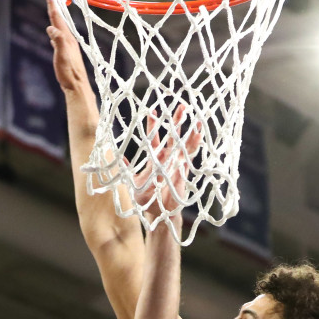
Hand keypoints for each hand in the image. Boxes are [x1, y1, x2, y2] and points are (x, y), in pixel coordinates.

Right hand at [46, 0, 95, 112]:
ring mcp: (69, 47)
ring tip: (52, 12)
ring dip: (56, 19)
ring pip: (61, 29)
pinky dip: (56, 31)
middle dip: (55, 9)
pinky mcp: (68, 54)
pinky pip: (60, 37)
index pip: (58, 19)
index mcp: (67, 39)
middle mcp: (69, 41)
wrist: (77, 87)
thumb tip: (51, 28)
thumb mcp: (61, 57)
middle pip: (60, 21)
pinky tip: (54, 34)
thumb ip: (57, 41)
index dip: (53, 7)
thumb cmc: (69, 74)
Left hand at [133, 108, 202, 229]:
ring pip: (183, 143)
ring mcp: (177, 163)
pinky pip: (190, 155)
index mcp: (154, 160)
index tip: (152, 111)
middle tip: (181, 105)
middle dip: (176, 121)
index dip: (153, 126)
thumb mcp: (133, 184)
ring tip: (195, 116)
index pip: (153, 139)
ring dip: (189, 130)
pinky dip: (194, 144)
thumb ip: (129, 171)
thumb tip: (119, 160)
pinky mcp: (184, 170)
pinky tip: (199, 133)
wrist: (159, 213)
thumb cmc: (146, 199)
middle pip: (172, 136)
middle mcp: (167, 158)